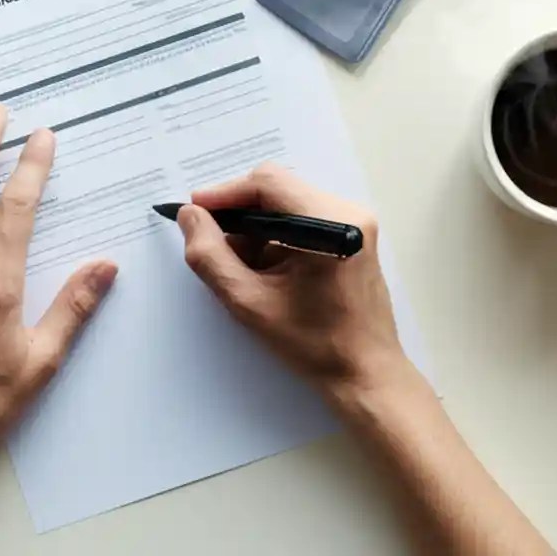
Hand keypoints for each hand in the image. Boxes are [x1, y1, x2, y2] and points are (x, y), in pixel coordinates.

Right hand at [176, 164, 413, 407]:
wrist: (366, 373)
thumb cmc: (314, 345)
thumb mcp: (250, 303)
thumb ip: (211, 257)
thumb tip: (190, 216)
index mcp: (330, 223)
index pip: (267, 182)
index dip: (224, 193)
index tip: (194, 213)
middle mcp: (348, 212)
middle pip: (277, 189)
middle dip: (239, 214)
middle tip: (212, 244)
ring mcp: (356, 222)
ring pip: (288, 203)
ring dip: (257, 228)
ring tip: (240, 266)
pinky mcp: (354, 236)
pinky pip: (304, 219)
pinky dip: (276, 236)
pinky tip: (265, 269)